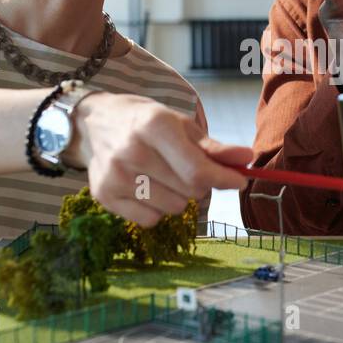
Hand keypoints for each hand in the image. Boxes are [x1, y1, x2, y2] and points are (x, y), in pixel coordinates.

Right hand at [66, 92, 251, 226]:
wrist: (95, 122)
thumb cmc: (145, 122)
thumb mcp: (180, 124)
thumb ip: (214, 147)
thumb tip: (247, 159)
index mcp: (154, 126)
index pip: (197, 170)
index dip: (224, 180)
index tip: (240, 181)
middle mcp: (131, 151)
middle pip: (189, 191)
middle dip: (200, 184)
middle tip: (188, 169)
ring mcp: (114, 176)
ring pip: (173, 208)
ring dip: (179, 197)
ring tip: (164, 176)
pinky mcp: (104, 196)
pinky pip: (150, 220)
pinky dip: (157, 209)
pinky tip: (147, 187)